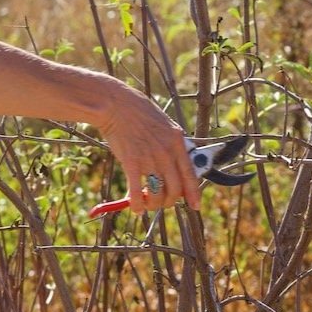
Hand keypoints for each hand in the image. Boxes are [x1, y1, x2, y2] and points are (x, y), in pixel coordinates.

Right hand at [95, 86, 200, 214]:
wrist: (116, 104)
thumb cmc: (138, 113)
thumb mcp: (164, 125)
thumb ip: (170, 145)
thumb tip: (173, 168)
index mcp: (177, 142)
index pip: (190, 175)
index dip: (193, 194)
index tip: (195, 206)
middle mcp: (166, 153)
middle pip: (175, 189)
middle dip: (169, 202)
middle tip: (160, 202)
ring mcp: (149, 158)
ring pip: (158, 194)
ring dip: (153, 204)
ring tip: (147, 204)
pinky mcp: (131, 162)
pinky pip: (137, 192)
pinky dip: (137, 204)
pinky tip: (135, 207)